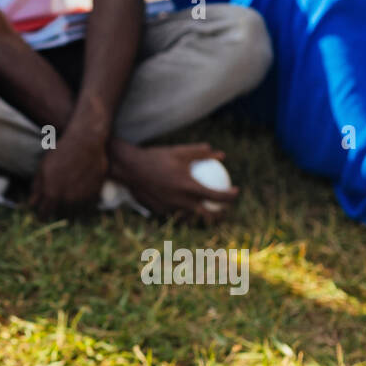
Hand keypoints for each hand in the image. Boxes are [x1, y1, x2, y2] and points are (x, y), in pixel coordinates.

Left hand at [30, 130, 107, 216]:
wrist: (86, 142)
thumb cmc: (61, 153)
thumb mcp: (43, 168)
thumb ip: (37, 187)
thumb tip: (32, 204)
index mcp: (51, 194)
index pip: (43, 215)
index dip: (41, 214)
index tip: (42, 212)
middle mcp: (67, 200)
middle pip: (59, 216)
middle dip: (55, 210)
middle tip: (55, 202)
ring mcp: (82, 199)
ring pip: (74, 215)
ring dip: (69, 210)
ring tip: (67, 199)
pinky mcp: (95, 195)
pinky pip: (87, 208)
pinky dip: (82, 205)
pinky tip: (79, 196)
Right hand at [117, 142, 238, 221]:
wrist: (130, 168)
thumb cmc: (157, 157)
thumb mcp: (180, 151)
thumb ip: (201, 153)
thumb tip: (220, 155)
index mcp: (190, 188)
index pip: (217, 196)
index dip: (230, 196)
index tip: (235, 191)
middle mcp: (182, 202)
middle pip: (208, 214)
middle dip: (220, 214)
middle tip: (224, 208)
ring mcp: (171, 209)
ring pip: (190, 214)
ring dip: (200, 212)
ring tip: (204, 206)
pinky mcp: (160, 211)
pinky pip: (175, 211)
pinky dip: (181, 207)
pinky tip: (182, 202)